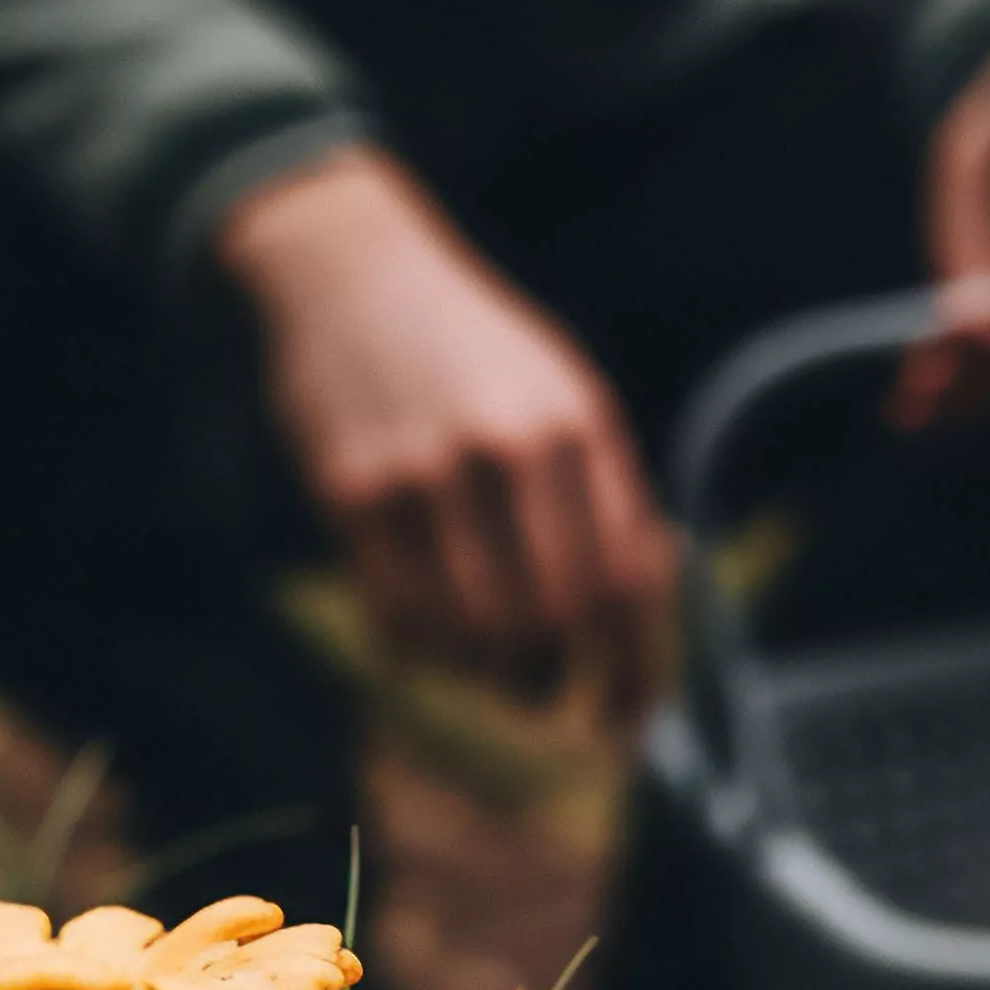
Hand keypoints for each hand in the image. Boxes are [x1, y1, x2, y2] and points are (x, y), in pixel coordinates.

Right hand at [220, 145, 671, 707]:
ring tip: (483, 657)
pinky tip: (424, 630)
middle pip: (552, 620)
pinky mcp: (348, 493)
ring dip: (484, 671)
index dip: (635, 668)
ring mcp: (422, 473)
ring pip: (471, 633)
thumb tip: (643, 604)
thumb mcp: (558, 391)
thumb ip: (602, 489)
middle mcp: (506, 450)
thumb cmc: (468, 346)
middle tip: (544, 692)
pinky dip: (419, 648)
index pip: (625, 580)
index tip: (629, 718)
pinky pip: (396, 618)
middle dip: (554, 680)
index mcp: (575, 424)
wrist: (347, 271)